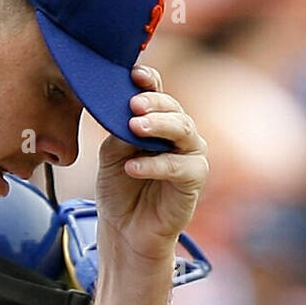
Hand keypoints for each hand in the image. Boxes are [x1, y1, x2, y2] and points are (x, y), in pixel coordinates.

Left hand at [95, 64, 208, 263]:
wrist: (125, 229)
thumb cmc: (120, 189)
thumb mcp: (111, 156)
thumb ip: (119, 132)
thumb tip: (125, 112)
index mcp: (158, 122)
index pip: (158, 94)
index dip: (149, 82)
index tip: (133, 74)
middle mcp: (179, 134)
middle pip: (174, 109)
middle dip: (154, 103)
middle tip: (133, 104)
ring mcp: (190, 155)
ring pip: (184, 131)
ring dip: (160, 126)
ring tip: (135, 127)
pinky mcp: (194, 179)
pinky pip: (179, 167)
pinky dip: (155, 165)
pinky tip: (133, 167)